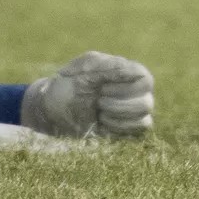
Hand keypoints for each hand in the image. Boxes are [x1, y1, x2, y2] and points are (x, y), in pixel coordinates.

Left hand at [23, 51, 155, 138]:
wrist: (52, 110)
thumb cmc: (66, 85)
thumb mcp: (82, 69)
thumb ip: (107, 66)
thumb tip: (133, 71)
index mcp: (126, 71)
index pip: (144, 78)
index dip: (125, 87)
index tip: (102, 89)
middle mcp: (134, 90)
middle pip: (146, 102)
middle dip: (119, 105)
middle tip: (99, 102)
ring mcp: (133, 111)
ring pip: (144, 119)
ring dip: (118, 118)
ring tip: (100, 114)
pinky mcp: (128, 129)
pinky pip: (139, 132)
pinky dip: (120, 130)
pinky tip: (103, 125)